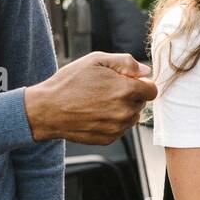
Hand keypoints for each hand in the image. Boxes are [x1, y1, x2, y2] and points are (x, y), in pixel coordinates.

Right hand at [25, 52, 157, 143]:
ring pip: (132, 117)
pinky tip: (95, 114)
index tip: (130, 81)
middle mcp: (125, 112)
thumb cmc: (69, 82)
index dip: (142, 83)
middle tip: (108, 90)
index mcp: (126, 90)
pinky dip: (112, 122)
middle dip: (131, 95)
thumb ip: (125, 62)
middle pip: (142, 103)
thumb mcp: (96, 60)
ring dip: (123, 109)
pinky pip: (120, 129)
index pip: (152, 90)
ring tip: (100, 102)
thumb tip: (145, 70)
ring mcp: (117, 128)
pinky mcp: (108, 139)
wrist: (47, 110)